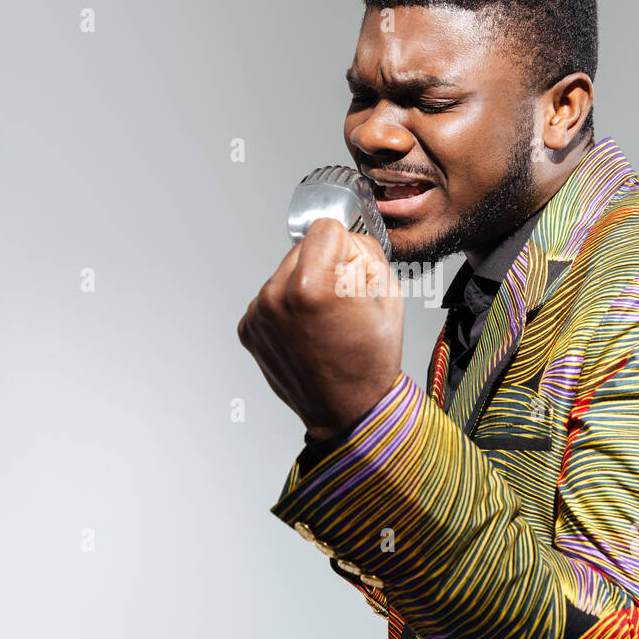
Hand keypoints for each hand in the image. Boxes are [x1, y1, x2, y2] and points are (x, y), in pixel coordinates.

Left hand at [237, 218, 404, 441]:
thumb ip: (366, 254)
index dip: (347, 247)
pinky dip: (288, 309)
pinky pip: (271, 299)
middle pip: (302, 248)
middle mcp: (275, 297)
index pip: (325, 228)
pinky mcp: (249, 330)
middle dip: (325, 265)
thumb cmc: (370, 362)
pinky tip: (306, 333)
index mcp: (310, 286)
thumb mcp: (388, 294)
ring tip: (323, 322)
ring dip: (304, 286)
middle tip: (341, 302)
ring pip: (285, 273)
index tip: (352, 271)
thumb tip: (347, 239)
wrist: (348, 410)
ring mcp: (258, 316)